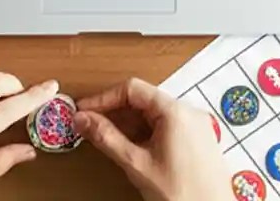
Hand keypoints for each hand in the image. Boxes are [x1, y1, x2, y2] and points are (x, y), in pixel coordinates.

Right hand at [74, 78, 230, 200]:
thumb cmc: (181, 194)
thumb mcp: (136, 164)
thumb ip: (107, 138)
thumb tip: (82, 119)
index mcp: (175, 112)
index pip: (132, 89)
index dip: (104, 98)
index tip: (84, 111)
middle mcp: (188, 112)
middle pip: (143, 100)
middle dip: (114, 112)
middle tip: (89, 126)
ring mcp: (195, 126)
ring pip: (153, 115)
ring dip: (128, 124)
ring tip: (106, 139)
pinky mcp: (197, 140)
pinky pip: (166, 127)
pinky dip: (145, 133)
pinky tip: (131, 148)